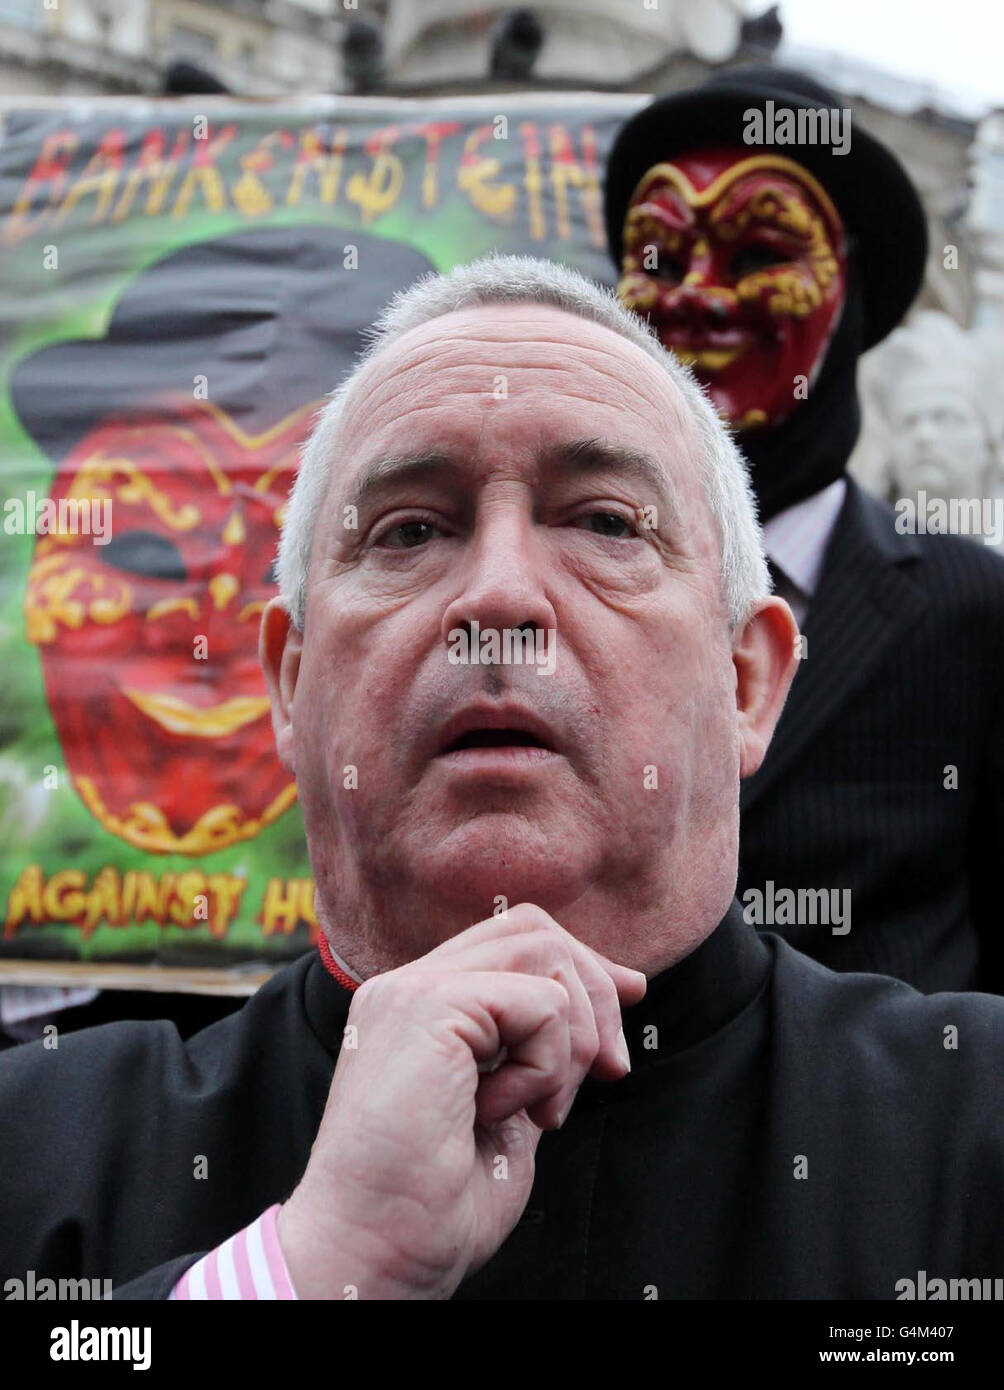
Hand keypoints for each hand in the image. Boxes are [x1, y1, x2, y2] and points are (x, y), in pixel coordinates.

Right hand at [277, 903, 645, 1298]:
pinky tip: (502, 1112)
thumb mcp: (507, 1111)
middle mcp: (408, 985)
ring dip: (572, 1039)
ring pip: (544, 955)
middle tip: (610, 1069)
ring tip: (542, 1110)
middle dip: (595, 992)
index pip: (513, 939)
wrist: (374, 1254)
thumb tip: (610, 997)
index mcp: (420, 1007)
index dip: (581, 969)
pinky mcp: (427, 1006)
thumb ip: (537, 1051)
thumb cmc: (433, 1207)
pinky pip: (539, 1003)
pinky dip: (546, 1065)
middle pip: (534, 929)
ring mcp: (412, 989)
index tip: (619, 1023)